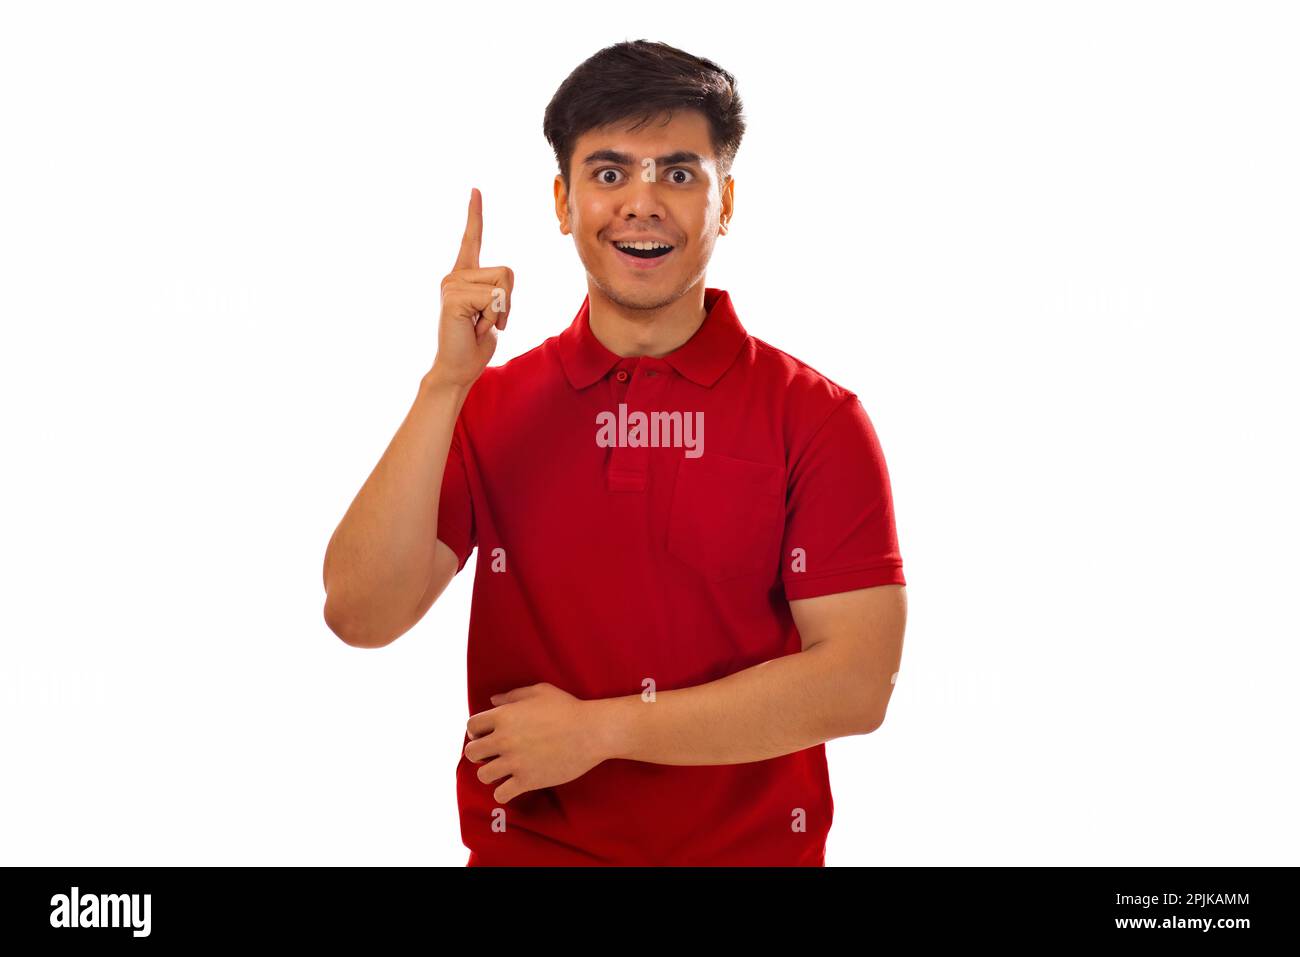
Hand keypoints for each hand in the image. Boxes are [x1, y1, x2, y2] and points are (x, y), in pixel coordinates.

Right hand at [430, 188, 513, 387]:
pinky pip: (494, 299)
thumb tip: (500, 292)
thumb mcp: (493, 312)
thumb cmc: (475, 343)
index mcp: (464, 276)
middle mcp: (455, 275)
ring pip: (503, 286)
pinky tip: (474, 327)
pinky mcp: (453, 297)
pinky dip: (493, 318)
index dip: (475, 215)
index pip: (472, 239)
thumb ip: (497, 294)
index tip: (475, 191)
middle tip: (489, 321)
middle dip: (510, 302)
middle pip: (507, 273)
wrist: (458, 368)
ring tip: (480, 325)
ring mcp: (451, 284)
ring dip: (501, 312)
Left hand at [464, 683, 609, 803]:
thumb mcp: (539, 692)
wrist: (591, 732)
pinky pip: (501, 794)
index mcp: (504, 716)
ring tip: (503, 771)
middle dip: (479, 754)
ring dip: (490, 773)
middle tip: (493, 754)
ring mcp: (515, 761)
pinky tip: (513, 785)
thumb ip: (512, 695)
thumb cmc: (568, 708)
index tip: (487, 736)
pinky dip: (503, 792)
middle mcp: (504, 739)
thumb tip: (493, 701)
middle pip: (471, 753)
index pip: (471, 726)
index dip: (476, 732)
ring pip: (483, 775)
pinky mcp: (527, 780)